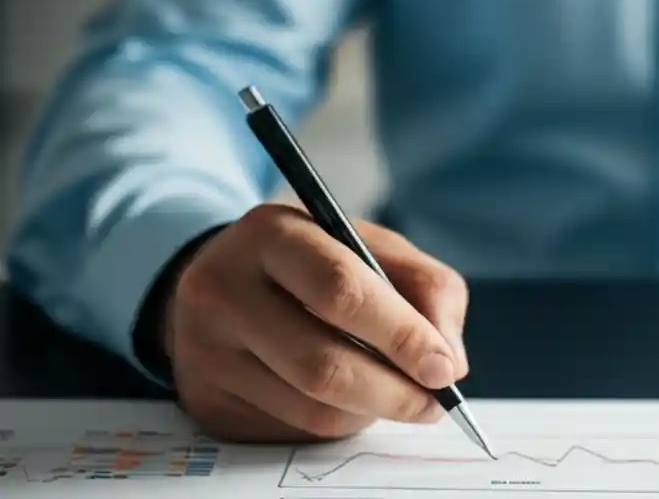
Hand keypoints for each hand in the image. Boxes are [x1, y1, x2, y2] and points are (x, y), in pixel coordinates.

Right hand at [163, 203, 469, 441]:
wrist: (224, 279)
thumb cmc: (317, 262)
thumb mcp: (376, 248)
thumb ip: (428, 290)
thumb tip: (449, 363)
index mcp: (273, 234)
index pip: (342, 291)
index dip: (402, 336)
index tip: (443, 369)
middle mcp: (224, 289)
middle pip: (322, 364)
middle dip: (394, 391)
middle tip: (434, 403)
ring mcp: (206, 348)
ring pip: (310, 406)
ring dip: (370, 411)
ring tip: (396, 394)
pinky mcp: (206, 398)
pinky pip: (291, 428)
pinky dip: (338, 422)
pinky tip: (349, 400)